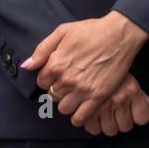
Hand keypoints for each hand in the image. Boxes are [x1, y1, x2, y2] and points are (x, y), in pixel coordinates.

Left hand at [22, 11, 148, 127]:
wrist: (121, 34)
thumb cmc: (93, 30)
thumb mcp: (64, 31)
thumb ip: (42, 49)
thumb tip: (27, 66)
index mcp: (56, 63)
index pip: (42, 82)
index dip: (50, 78)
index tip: (60, 74)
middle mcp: (66, 79)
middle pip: (52, 96)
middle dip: (59, 90)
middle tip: (71, 83)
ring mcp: (82, 89)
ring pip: (64, 108)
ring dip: (68, 102)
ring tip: (77, 94)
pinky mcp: (98, 96)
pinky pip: (80, 117)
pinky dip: (78, 117)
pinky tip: (82, 108)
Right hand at [79, 74, 148, 136]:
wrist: (89, 58)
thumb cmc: (110, 68)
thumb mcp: (129, 79)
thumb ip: (144, 96)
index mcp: (132, 90)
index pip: (143, 118)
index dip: (137, 116)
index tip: (132, 112)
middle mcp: (119, 99)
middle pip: (126, 126)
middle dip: (121, 121)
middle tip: (115, 111)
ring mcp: (102, 106)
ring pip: (110, 130)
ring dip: (107, 124)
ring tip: (104, 113)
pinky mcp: (85, 111)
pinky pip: (93, 129)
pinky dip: (92, 124)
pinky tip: (93, 114)